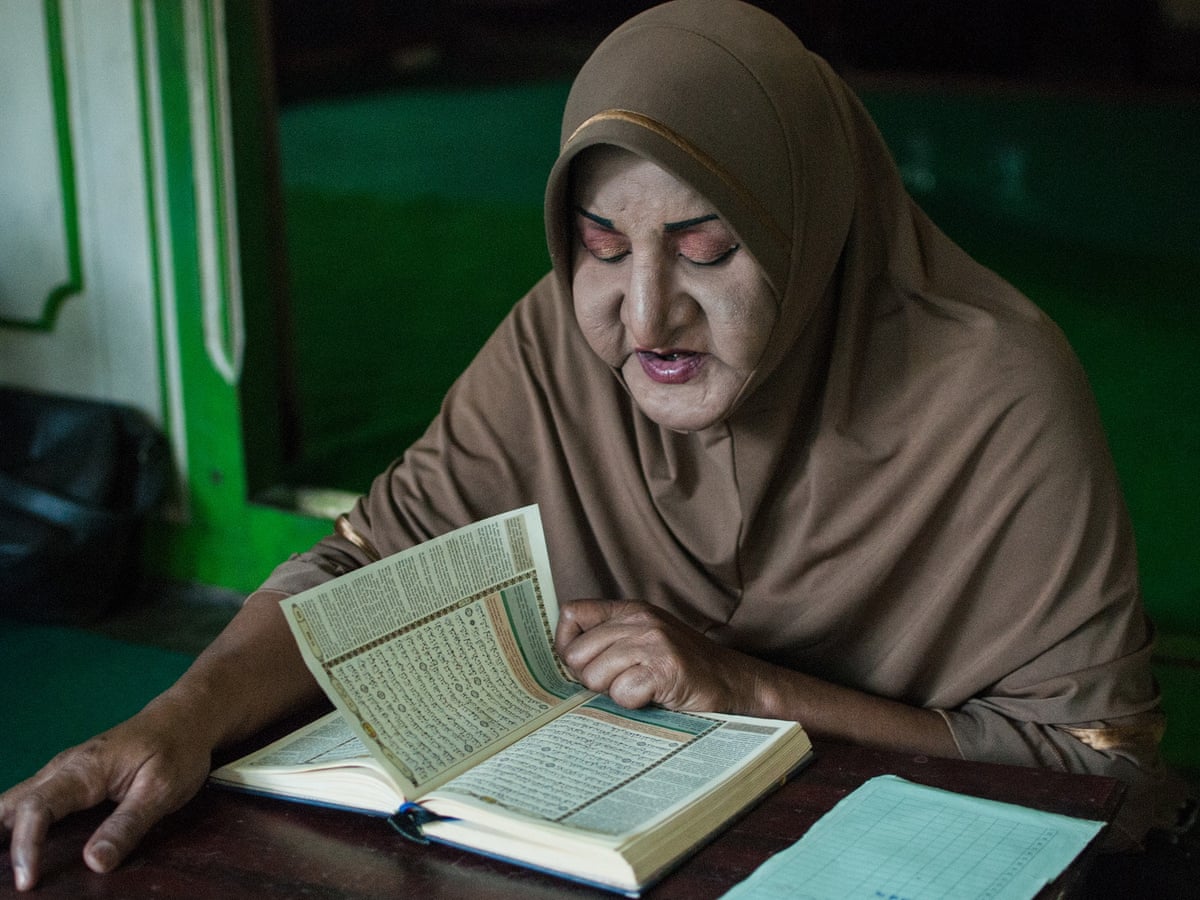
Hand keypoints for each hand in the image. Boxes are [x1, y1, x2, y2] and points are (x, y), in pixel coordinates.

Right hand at [1, 700, 211, 890]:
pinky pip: (32, 803)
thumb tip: (93, 862)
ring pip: (15, 803)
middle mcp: (64, 768)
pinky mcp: (69, 779)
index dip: (26, 847)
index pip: (38, 808)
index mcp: (84, 768)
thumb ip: (128, 824)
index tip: (28, 881)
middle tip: (6, 878)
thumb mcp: (162, 789)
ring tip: (9, 869)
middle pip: (11, 805)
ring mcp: (63, 772)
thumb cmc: (177, 749)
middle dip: (1, 840)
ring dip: (5, 834)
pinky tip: (21, 849)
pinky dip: (19, 826)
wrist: (185, 718)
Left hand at [555, 599, 759, 712]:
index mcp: (630, 610)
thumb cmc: (686, 670)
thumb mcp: (646, 642)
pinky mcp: (665, 668)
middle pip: (575, 655)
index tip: (584, 666)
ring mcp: (653, 642)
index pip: (570, 614)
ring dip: (614, 694)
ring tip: (642, 690)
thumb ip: (610, 641)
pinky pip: (621, 694)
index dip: (568, 647)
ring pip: (594, 677)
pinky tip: (655, 698)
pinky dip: (634, 705)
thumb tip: (564, 661)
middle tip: (622, 685)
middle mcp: (640, 620)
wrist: (737, 684)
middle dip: (591, 679)